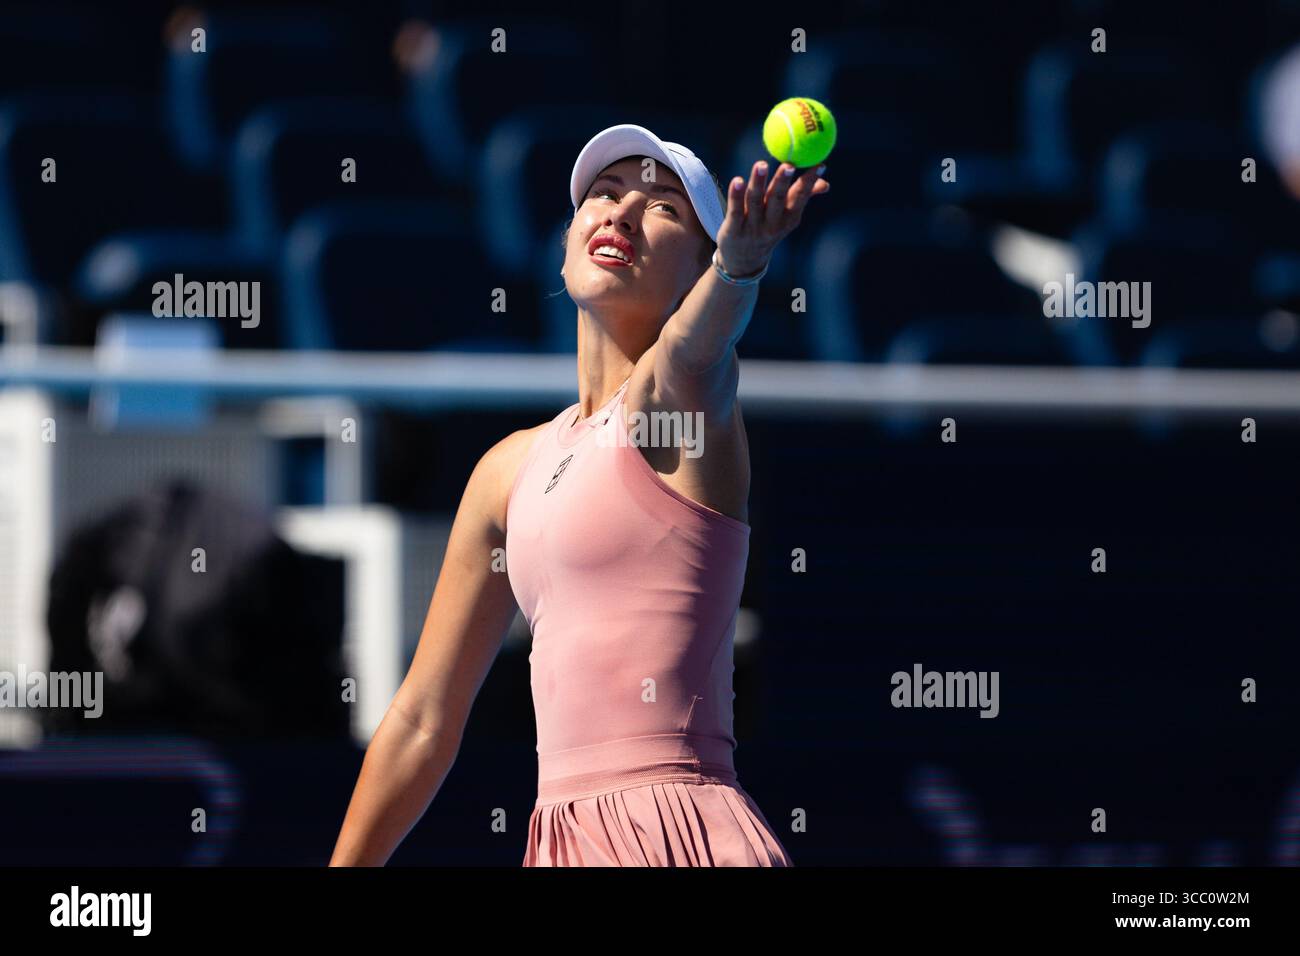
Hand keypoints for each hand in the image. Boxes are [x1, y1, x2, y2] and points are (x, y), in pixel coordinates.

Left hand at [715, 160, 829, 276]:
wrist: (745, 261)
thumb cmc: (768, 228)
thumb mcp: (787, 217)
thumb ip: (803, 196)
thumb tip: (826, 183)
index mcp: (788, 219)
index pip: (800, 197)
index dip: (809, 181)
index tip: (818, 164)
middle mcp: (772, 224)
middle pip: (777, 199)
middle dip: (783, 182)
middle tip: (788, 164)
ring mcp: (752, 228)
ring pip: (755, 201)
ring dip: (758, 182)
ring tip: (761, 165)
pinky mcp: (733, 230)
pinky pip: (735, 211)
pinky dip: (735, 196)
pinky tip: (738, 181)